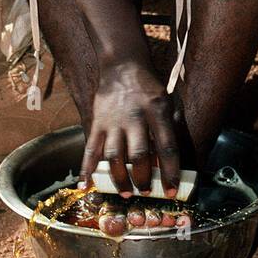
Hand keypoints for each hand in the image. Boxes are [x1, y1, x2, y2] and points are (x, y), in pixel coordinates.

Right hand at [79, 58, 180, 198]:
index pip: (167, 147)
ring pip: (115, 156)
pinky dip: (86, 169)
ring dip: (120, 178)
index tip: (172, 190)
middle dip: (143, 179)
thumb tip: (169, 163)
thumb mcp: (166, 102)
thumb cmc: (148, 88)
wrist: (122, 65)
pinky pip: (91, 148)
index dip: (170, 172)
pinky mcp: (97, 122)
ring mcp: (113, 120)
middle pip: (139, 155)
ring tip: (126, 193)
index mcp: (157, 112)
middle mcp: (135, 117)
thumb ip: (169, 129)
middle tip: (145, 192)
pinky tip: (86, 185)